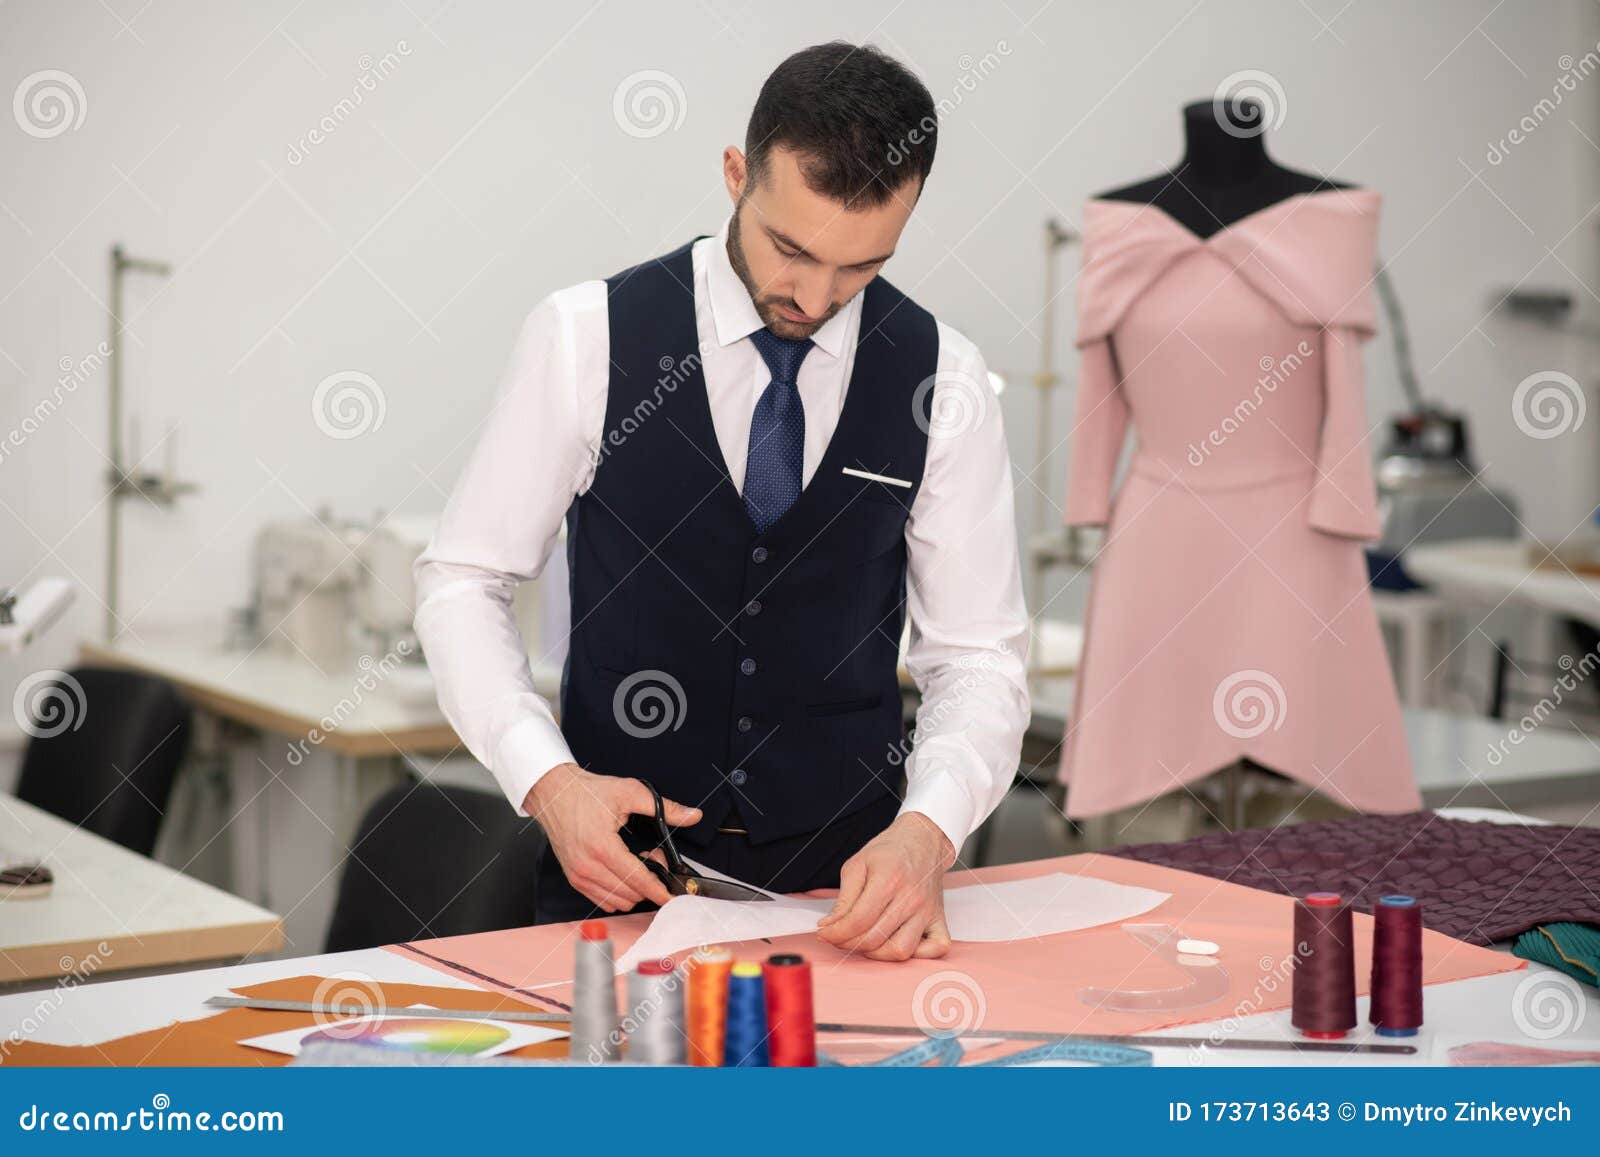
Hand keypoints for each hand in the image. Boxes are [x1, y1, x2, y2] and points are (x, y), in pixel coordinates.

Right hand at [523, 764, 701, 913]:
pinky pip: (603, 900)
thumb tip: (692, 815)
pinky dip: (620, 892)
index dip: (660, 891)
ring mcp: (579, 876)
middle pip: (631, 894)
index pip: (638, 880)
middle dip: (651, 881)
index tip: (674, 897)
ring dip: (635, 888)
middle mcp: (587, 867)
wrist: (554, 793)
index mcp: (602, 847)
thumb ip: (664, 807)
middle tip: (655, 856)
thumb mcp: (630, 792)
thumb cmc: (586, 793)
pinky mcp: (574, 879)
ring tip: (638, 861)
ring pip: (619, 901)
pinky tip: (624, 870)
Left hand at [816, 812, 955, 961]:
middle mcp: (911, 898)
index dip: (836, 934)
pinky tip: (898, 944)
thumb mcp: (857, 864)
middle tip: (839, 937)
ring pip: (902, 950)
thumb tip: (829, 926)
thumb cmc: (889, 851)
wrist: (922, 839)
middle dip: (849, 944)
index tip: (824, 934)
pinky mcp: (940, 919)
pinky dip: (919, 955)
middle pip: (875, 938)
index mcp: (888, 880)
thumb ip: (844, 898)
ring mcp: (927, 911)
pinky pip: (937, 948)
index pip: (858, 921)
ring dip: (878, 954)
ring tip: (865, 941)